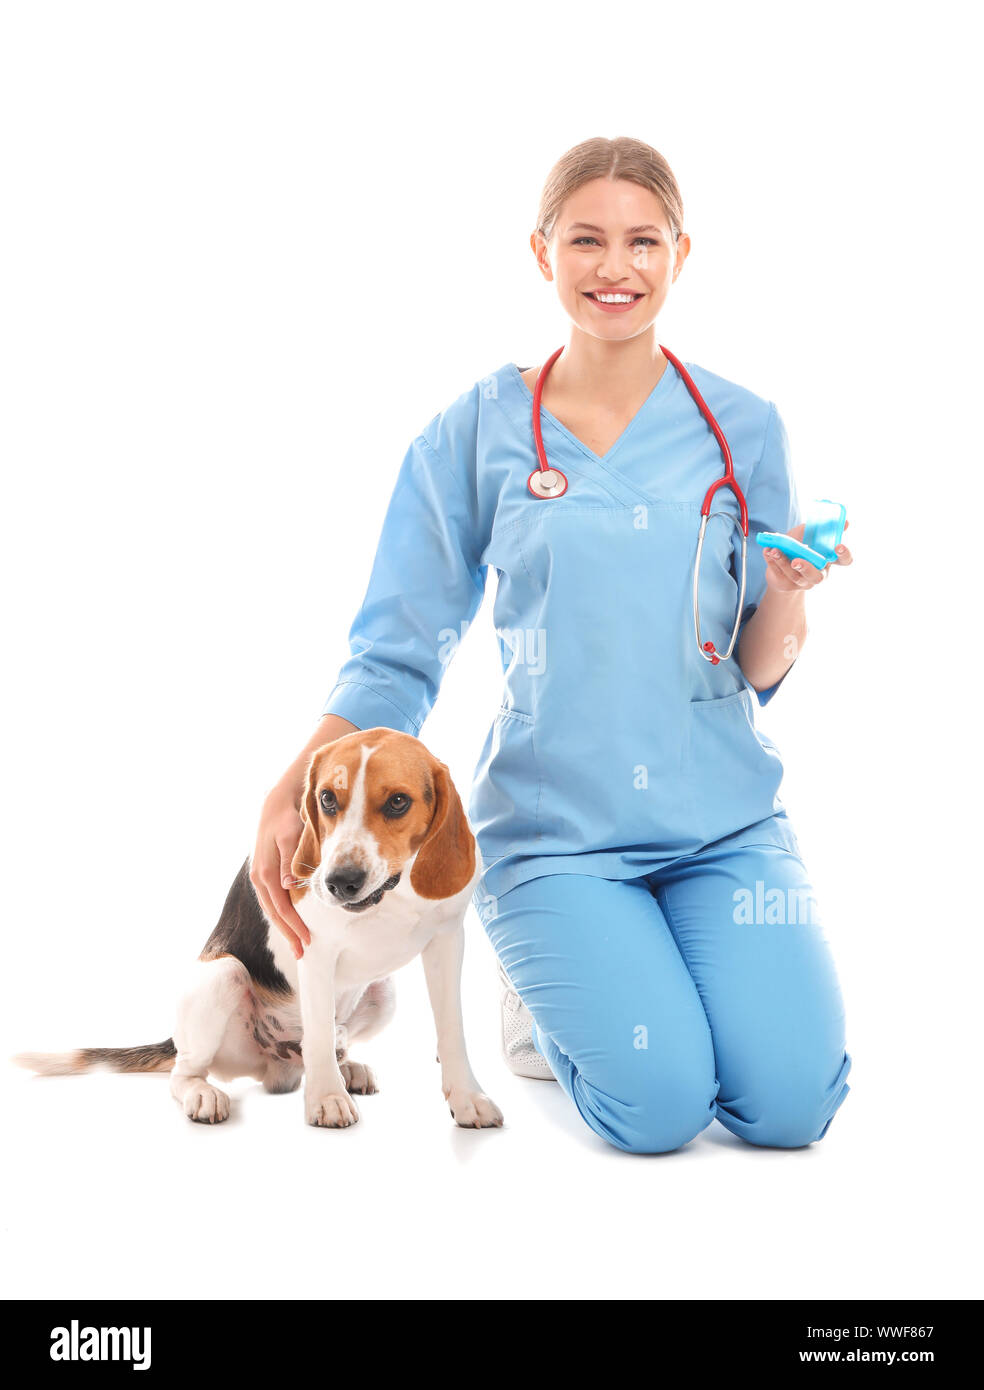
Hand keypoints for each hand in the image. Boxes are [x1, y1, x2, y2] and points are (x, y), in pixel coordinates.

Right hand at [249, 782, 312, 959]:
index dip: (294, 925)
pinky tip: (289, 922)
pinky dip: (280, 915)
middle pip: (274, 914)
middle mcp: (259, 877)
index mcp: (266, 872)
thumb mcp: (290, 836)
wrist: (275, 806)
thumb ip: (290, 861)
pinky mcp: (263, 873)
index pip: (282, 907)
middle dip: (288, 934)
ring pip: (271, 909)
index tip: (308, 940)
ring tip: (297, 944)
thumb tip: (288, 885)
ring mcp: (259, 876)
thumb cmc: (287, 819)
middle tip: (302, 952)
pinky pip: (271, 900)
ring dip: (284, 927)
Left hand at [762, 520, 851, 593]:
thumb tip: (841, 520)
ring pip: (795, 576)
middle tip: (796, 561)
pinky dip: (772, 562)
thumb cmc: (799, 545)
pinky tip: (768, 551)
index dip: (844, 555)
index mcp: (829, 560)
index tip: (838, 546)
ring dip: (783, 562)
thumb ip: (822, 527)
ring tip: (775, 550)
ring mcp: (802, 581)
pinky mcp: (786, 584)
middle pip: (817, 577)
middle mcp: (818, 573)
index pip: (844, 561)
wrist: (780, 560)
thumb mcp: (809, 533)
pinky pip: (779, 574)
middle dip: (807, 569)